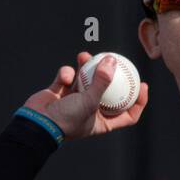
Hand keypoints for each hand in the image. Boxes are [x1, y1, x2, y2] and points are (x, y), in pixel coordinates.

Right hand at [24, 51, 148, 139]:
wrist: (37, 124)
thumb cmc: (66, 119)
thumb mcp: (89, 102)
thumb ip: (102, 81)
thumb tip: (112, 61)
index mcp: (102, 122)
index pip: (128, 114)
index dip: (138, 101)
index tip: (142, 84)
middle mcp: (90, 111)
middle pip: (108, 92)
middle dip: (111, 75)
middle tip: (117, 61)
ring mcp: (75, 101)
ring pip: (85, 79)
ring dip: (85, 67)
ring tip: (85, 56)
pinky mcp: (60, 92)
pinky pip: (67, 78)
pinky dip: (66, 75)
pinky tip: (65, 76)